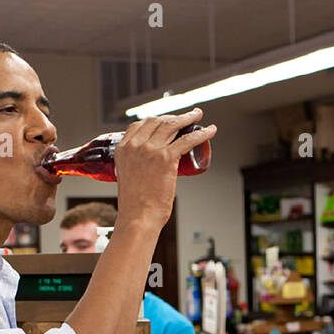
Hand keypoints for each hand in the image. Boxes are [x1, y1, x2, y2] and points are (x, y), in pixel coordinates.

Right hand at [113, 107, 215, 228]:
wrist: (138, 217)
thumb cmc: (135, 205)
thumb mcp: (128, 178)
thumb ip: (135, 169)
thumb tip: (150, 170)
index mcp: (123, 148)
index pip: (140, 124)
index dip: (157, 120)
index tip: (167, 121)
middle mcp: (135, 145)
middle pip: (158, 121)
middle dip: (175, 116)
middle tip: (187, 118)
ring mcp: (150, 150)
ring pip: (173, 125)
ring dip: (189, 118)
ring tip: (199, 117)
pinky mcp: (166, 158)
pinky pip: (188, 139)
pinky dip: (202, 133)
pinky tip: (210, 131)